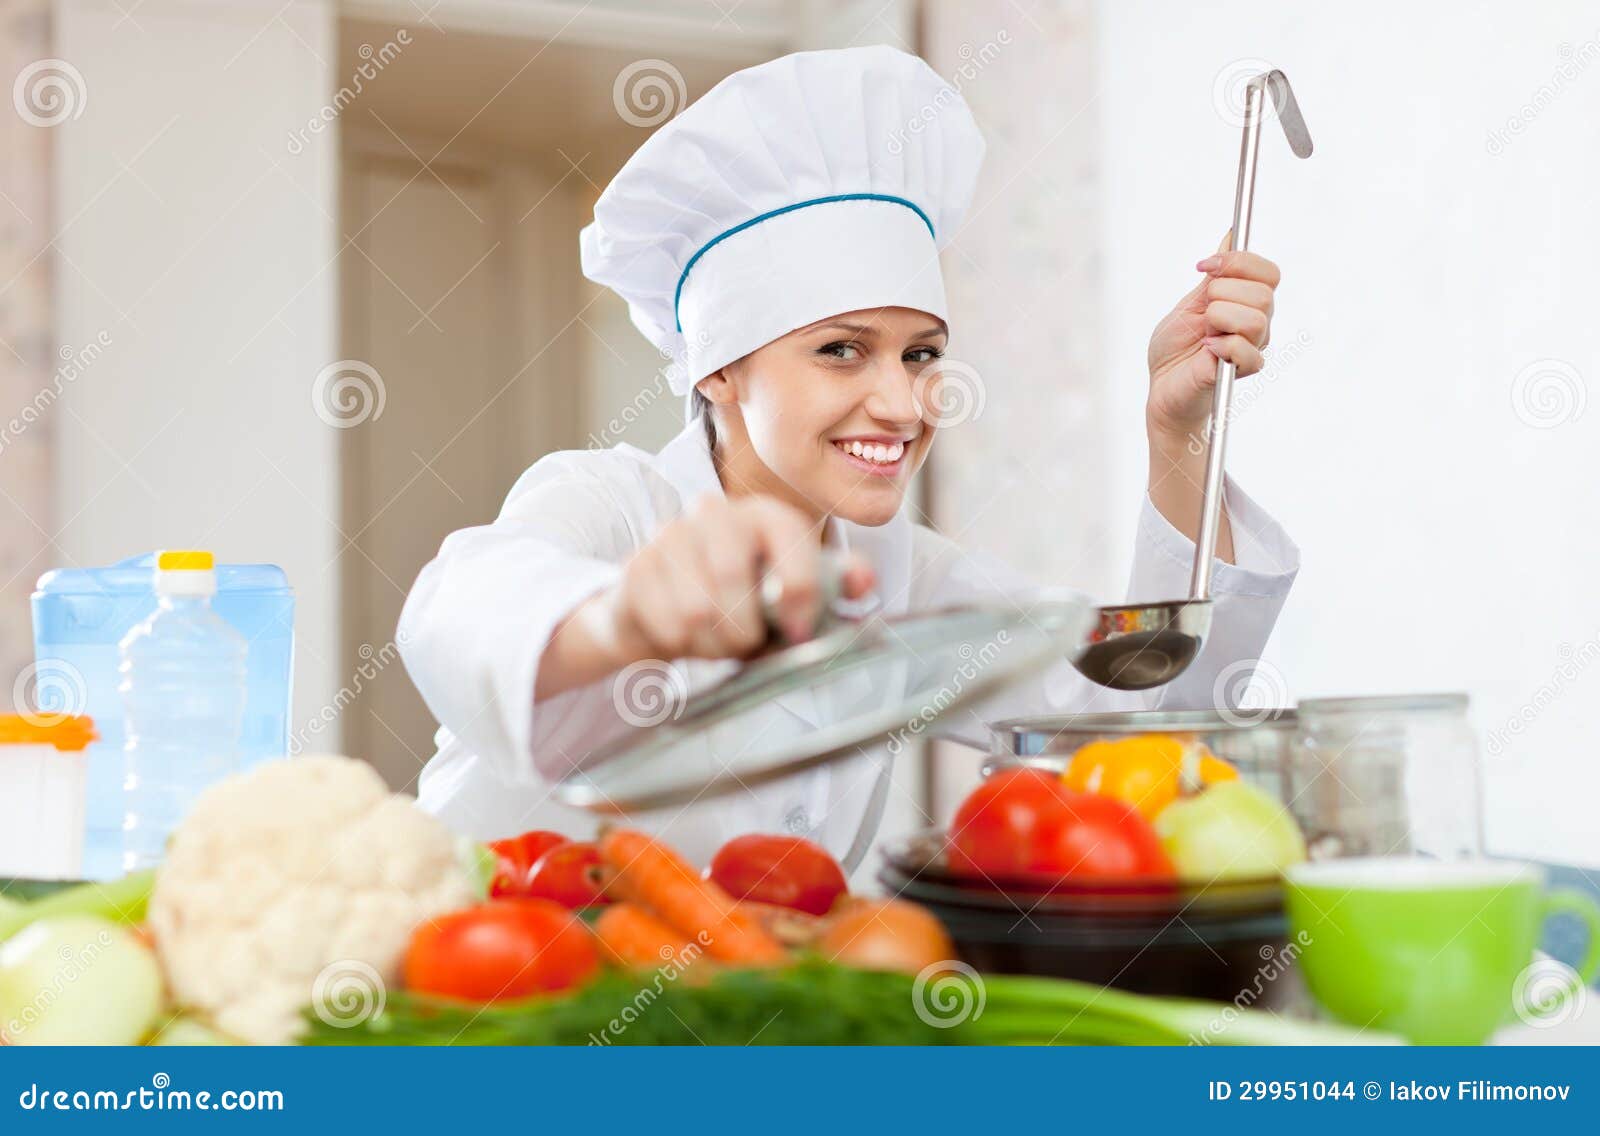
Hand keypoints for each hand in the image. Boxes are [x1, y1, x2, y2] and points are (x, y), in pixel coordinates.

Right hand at [602, 495, 874, 662]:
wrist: (670, 610)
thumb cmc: (744, 602)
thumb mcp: (795, 595)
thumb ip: (835, 586)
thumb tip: (865, 579)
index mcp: (768, 515)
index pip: (790, 543)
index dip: (799, 593)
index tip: (798, 631)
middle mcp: (717, 512)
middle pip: (731, 580)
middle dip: (743, 630)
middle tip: (745, 642)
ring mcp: (671, 535)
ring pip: (697, 610)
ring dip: (712, 644)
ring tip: (717, 640)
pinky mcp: (636, 566)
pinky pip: (666, 623)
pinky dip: (680, 644)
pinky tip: (684, 634)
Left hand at [1145, 230, 1280, 450]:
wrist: (1162, 385)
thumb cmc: (1175, 349)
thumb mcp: (1190, 304)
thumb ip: (1215, 275)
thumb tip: (1230, 236)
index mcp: (1246, 302)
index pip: (1267, 271)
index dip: (1239, 262)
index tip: (1204, 267)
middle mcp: (1257, 322)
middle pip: (1262, 292)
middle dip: (1221, 294)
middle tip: (1203, 313)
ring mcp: (1253, 346)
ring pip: (1256, 319)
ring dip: (1220, 320)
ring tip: (1205, 333)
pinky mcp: (1243, 371)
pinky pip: (1247, 351)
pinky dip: (1220, 347)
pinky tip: (1206, 351)